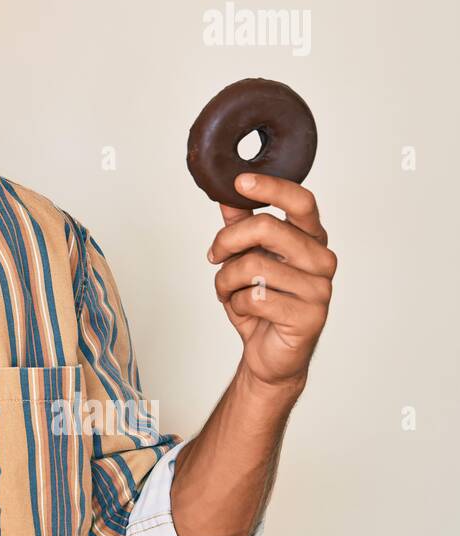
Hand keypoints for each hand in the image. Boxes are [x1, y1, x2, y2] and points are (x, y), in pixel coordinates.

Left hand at [206, 172, 336, 389]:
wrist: (270, 354)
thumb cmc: (261, 302)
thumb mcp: (246, 257)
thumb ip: (240, 225)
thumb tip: (227, 192)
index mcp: (311, 239)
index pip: (301, 202)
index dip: (271, 188)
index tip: (240, 181)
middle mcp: (321, 259)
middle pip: (266, 227)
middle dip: (227, 240)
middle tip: (214, 255)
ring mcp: (320, 288)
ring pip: (253, 265)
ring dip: (226, 279)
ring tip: (228, 290)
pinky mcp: (310, 316)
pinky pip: (255, 297)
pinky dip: (236, 303)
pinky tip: (245, 310)